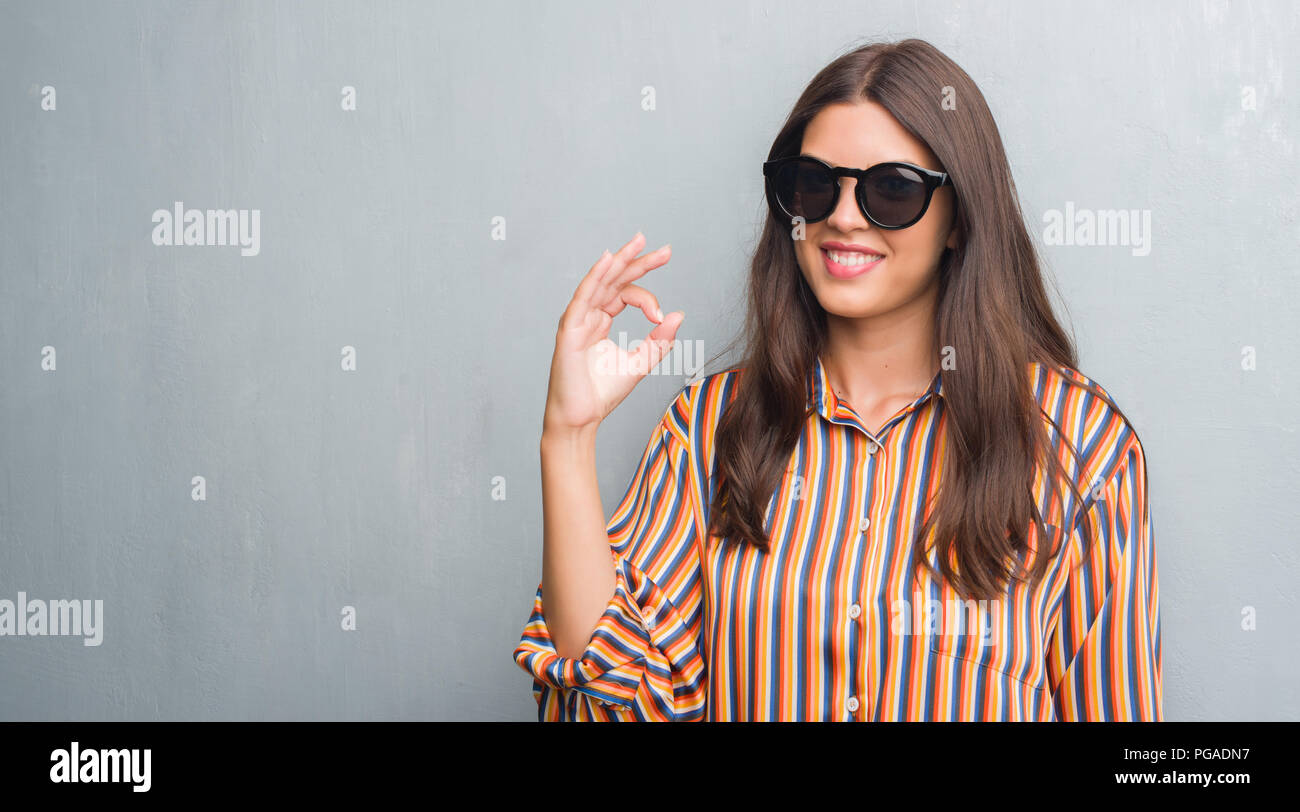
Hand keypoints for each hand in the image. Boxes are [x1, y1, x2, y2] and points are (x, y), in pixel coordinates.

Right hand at [542, 232, 685, 435]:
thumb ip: (659, 342)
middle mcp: (588, 315)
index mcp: (601, 320)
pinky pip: (583, 296)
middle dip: (639, 262)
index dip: (648, 299)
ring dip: (620, 260)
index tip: (662, 316)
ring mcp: (577, 320)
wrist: (581, 418)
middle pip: (614, 279)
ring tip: (640, 242)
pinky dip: (595, 276)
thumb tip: (678, 315)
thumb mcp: (640, 363)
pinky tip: (608, 260)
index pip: (626, 294)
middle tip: (664, 250)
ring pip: (600, 281)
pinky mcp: (569, 329)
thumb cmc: (602, 393)